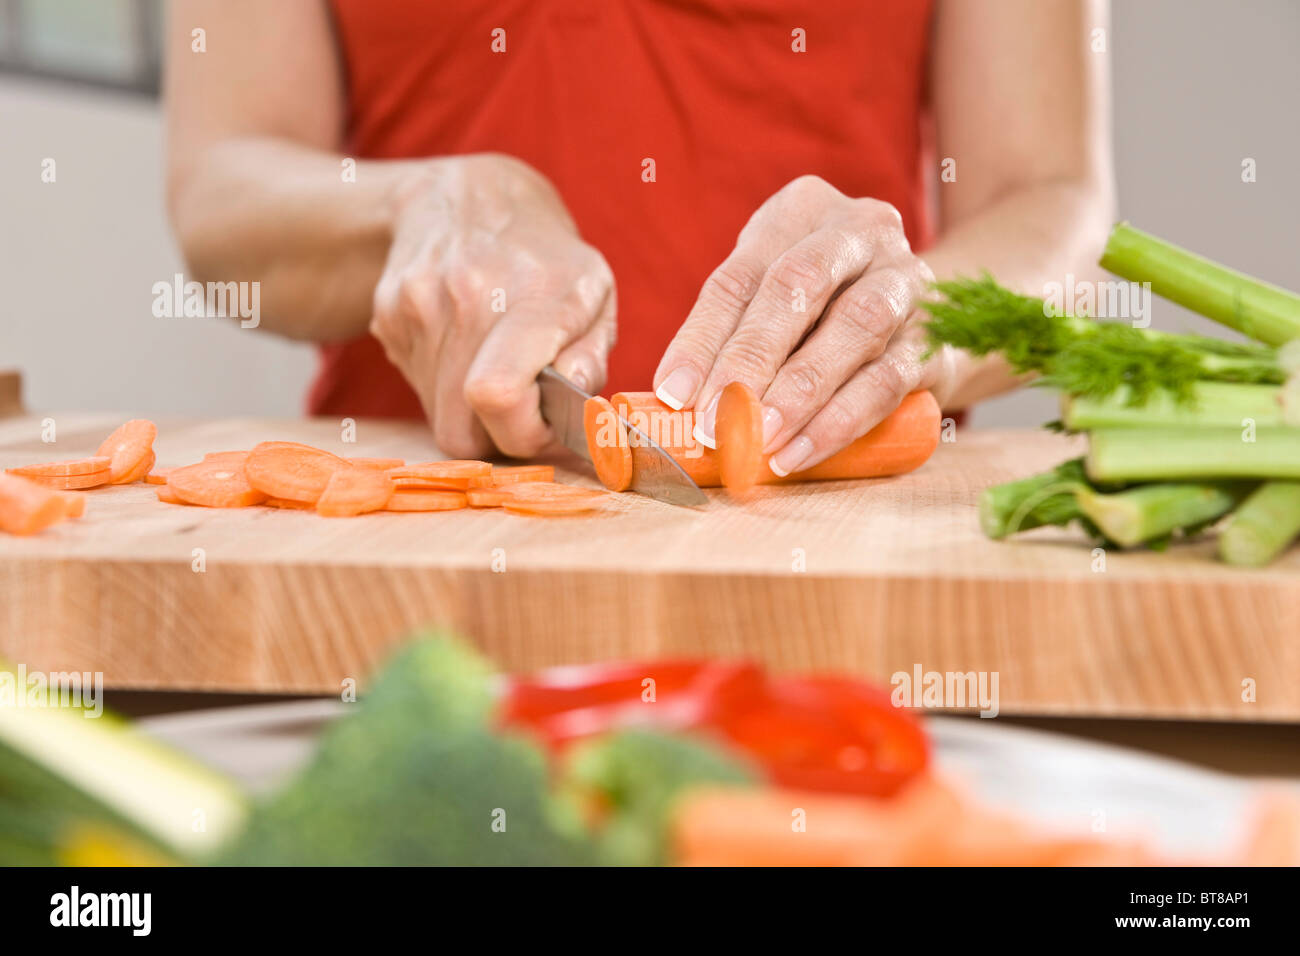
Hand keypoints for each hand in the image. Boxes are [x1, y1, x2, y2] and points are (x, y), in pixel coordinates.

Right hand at [371, 154, 615, 457]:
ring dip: (471, 411)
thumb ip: (592, 359)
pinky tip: (467, 346)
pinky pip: (419, 386)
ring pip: (438, 415)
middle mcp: (468, 297)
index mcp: (531, 295)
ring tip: (497, 367)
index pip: (499, 396)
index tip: (547, 426)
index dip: (525, 435)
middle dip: (497, 436)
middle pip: (461, 431)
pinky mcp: (389, 316)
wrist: (465, 198)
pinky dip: (446, 385)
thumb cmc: (545, 257)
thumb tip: (579, 417)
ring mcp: (418, 306)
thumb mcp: (595, 293)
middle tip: (525, 407)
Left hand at [653, 175, 955, 475]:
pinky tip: (800, 452)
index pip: (739, 276)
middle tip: (713, 420)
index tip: (673, 394)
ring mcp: (905, 279)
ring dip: (798, 392)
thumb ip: (731, 336)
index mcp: (802, 210)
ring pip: (852, 329)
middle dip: (748, 361)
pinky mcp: (935, 335)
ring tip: (759, 438)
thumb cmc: (826, 310)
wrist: (931, 317)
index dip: (701, 339)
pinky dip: (839, 421)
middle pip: (795, 288)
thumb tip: (675, 400)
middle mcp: (860, 231)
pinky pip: (888, 378)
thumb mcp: (774, 300)